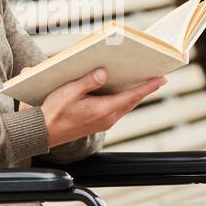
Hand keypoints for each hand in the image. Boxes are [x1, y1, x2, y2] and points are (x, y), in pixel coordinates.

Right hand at [18, 67, 166, 147]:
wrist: (43, 132)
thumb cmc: (54, 112)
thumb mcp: (69, 92)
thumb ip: (88, 82)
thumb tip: (104, 73)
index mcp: (103, 110)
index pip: (132, 97)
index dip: (148, 87)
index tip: (161, 79)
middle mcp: (107, 118)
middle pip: (132, 101)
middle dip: (145, 89)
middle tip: (157, 77)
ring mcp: (103, 122)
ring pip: (124, 106)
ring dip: (134, 94)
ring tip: (142, 81)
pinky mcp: (97, 123)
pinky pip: (116, 109)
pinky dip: (122, 99)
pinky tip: (121, 91)